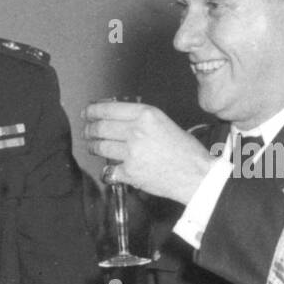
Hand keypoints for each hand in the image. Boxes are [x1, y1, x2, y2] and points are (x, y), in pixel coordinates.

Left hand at [83, 100, 214, 204]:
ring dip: (93, 148)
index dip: (92, 111)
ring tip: (93, 147)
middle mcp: (136, 131)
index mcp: (146, 115)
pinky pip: (109, 170)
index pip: (109, 109)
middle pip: (100, 128)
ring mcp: (131, 152)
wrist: (196, 174)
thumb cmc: (185, 150)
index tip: (86, 113)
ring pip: (100, 147)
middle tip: (87, 131)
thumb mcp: (164, 123)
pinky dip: (108, 171)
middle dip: (89, 130)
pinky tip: (111, 170)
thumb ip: (141, 120)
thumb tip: (117, 120)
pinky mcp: (129, 172)